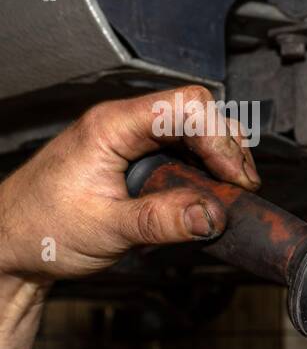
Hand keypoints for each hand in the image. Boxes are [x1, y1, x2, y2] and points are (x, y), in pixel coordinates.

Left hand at [0, 85, 260, 282]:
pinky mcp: (133, 156)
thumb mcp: (106, 231)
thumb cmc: (40, 229)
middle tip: (242, 186)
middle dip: (227, 146)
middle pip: (196, 111)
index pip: (185, 107)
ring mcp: (128, 138)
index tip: (236, 177)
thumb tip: (212, 215)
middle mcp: (121, 123)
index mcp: (110, 126)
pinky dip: (203, 167)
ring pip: (192, 128)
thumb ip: (161, 221)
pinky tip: (208, 191)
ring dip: (218, 156)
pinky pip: (179, 148)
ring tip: (230, 190)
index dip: (219, 138)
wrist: (8, 242)